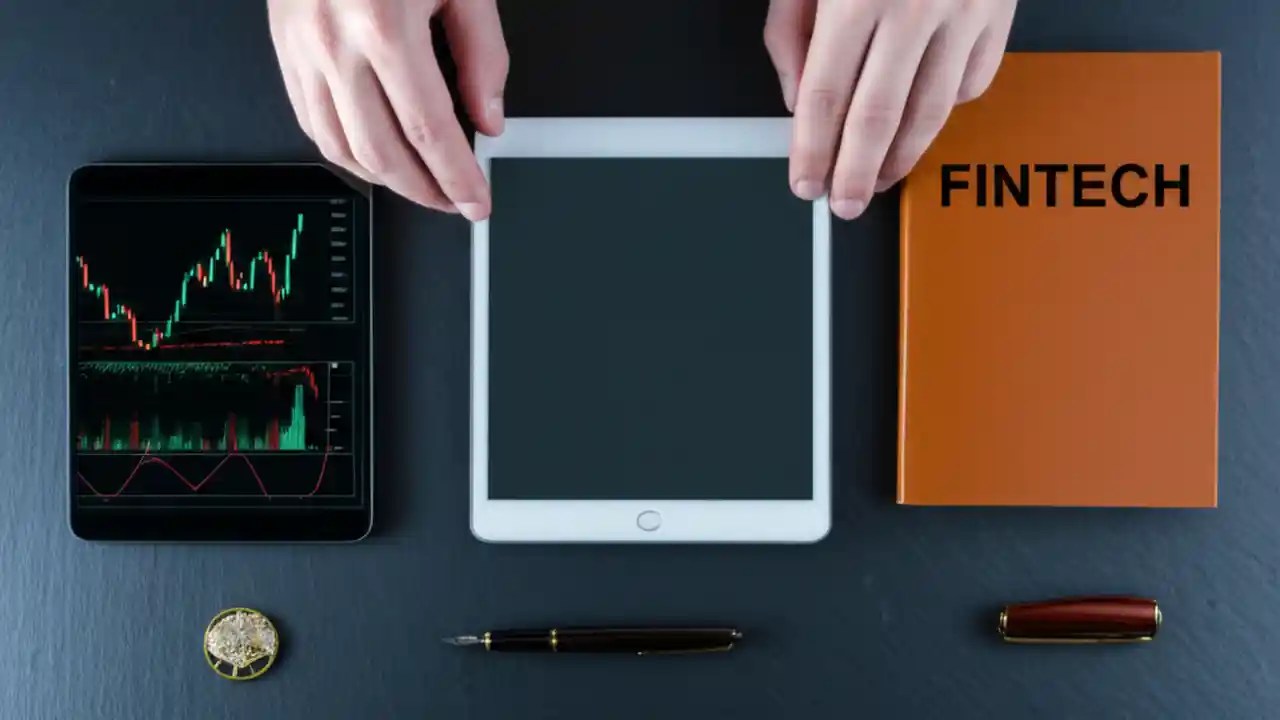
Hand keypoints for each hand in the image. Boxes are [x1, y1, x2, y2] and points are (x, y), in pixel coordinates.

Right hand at [268, 0, 507, 219]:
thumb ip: (482, 54)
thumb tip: (488, 117)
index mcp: (385, 23)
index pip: (429, 129)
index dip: (456, 176)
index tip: (476, 200)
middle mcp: (335, 41)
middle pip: (381, 151)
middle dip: (423, 190)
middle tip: (453, 201)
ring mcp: (301, 45)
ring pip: (339, 146)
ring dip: (384, 179)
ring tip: (419, 184)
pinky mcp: (282, 44)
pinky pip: (309, 119)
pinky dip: (344, 150)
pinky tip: (374, 156)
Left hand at [764, 0, 1016, 218]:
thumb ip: (793, 28)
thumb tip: (797, 99)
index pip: (823, 95)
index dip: (811, 148)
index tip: (804, 180)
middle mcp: (916, 5)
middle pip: (878, 117)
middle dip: (855, 171)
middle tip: (842, 203)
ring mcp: (966, 12)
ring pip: (931, 112)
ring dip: (901, 158)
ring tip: (879, 181)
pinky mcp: (1000, 14)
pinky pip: (972, 83)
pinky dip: (943, 111)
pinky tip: (919, 124)